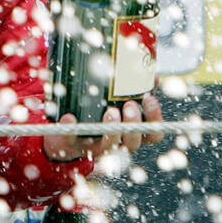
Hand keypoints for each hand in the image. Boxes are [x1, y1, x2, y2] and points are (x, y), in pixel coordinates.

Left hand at [43, 91, 163, 161]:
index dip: (154, 119)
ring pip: (110, 146)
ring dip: (113, 129)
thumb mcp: (117, 102)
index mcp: (130, 134)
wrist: (66, 135)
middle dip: (134, 124)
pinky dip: (72, 127)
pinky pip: (72, 140)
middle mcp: (117, 144)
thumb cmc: (99, 115)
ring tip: (111, 111)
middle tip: (129, 105)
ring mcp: (96, 146)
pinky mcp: (74, 145)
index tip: (149, 99)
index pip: (152, 134)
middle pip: (133, 143)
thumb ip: (135, 90)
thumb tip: (153, 75)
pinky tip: (70, 117)